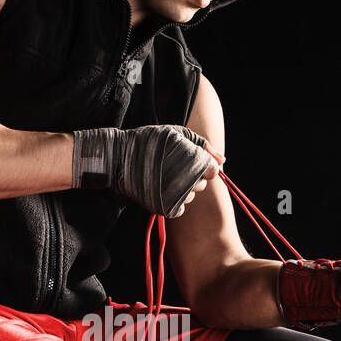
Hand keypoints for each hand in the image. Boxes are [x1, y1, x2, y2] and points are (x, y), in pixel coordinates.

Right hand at [72, 123, 219, 217]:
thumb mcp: (176, 133)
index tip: (188, 161)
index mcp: (193, 160)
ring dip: (182, 188)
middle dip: (192, 175)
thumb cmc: (148, 142)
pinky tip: (162, 189)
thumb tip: (222, 161)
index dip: (202, 165)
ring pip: (191, 196)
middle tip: (171, 166)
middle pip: (202, 183)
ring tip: (164, 176)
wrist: (118, 160)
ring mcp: (177, 196)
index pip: (212, 170)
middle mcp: (188, 179)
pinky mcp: (166, 208)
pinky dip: (174, 201)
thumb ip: (202, 145)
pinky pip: (181, 208)